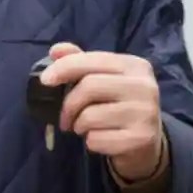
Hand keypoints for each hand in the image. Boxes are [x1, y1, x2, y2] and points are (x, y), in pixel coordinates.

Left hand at [40, 42, 162, 180]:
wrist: (147, 142)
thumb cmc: (118, 105)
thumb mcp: (104, 79)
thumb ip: (80, 62)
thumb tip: (56, 50)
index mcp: (134, 65)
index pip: (91, 60)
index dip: (63, 68)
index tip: (45, 80)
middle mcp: (144, 86)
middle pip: (89, 87)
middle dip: (68, 105)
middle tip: (65, 118)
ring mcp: (145, 113)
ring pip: (90, 117)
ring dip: (79, 126)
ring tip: (85, 128)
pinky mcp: (141, 138)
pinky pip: (97, 139)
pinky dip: (91, 142)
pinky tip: (101, 139)